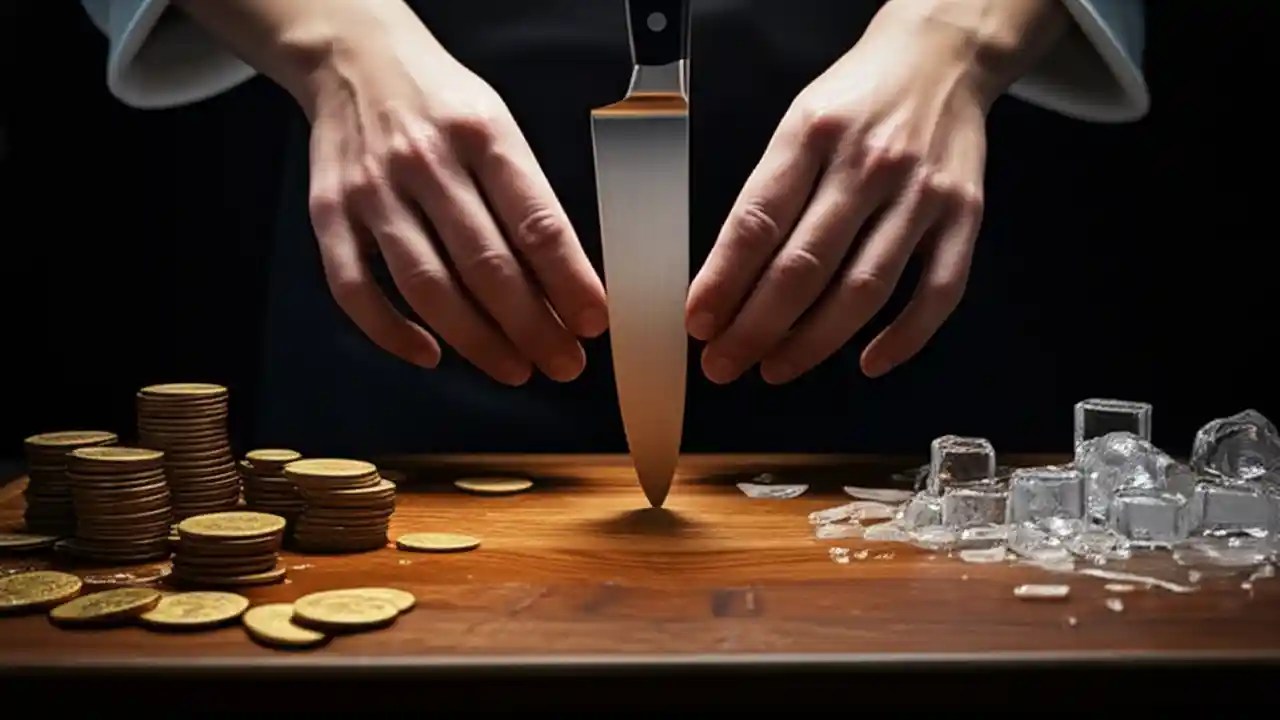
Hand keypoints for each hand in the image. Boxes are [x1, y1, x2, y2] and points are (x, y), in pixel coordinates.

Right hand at [305, 10, 606, 384]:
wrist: (354, 59)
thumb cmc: (440, 103)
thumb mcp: (499, 127)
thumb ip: (526, 197)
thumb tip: (565, 282)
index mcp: (482, 136)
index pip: (536, 222)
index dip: (569, 282)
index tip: (593, 322)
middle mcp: (425, 162)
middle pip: (486, 265)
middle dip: (532, 327)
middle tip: (563, 363)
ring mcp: (372, 191)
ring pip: (427, 287)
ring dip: (477, 341)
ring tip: (514, 368)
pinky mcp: (328, 214)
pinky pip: (356, 291)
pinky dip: (393, 334)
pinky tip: (431, 354)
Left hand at [686, 0, 1065, 384]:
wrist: (940, 59)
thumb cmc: (857, 100)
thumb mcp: (797, 124)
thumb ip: (770, 194)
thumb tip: (728, 280)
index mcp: (812, 135)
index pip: (758, 222)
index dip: (724, 281)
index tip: (700, 323)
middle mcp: (869, 164)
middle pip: (804, 266)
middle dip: (756, 327)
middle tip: (724, 364)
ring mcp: (921, 193)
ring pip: (863, 289)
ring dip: (813, 342)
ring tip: (774, 368)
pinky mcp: (965, 216)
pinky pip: (937, 293)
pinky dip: (903, 338)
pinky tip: (867, 362)